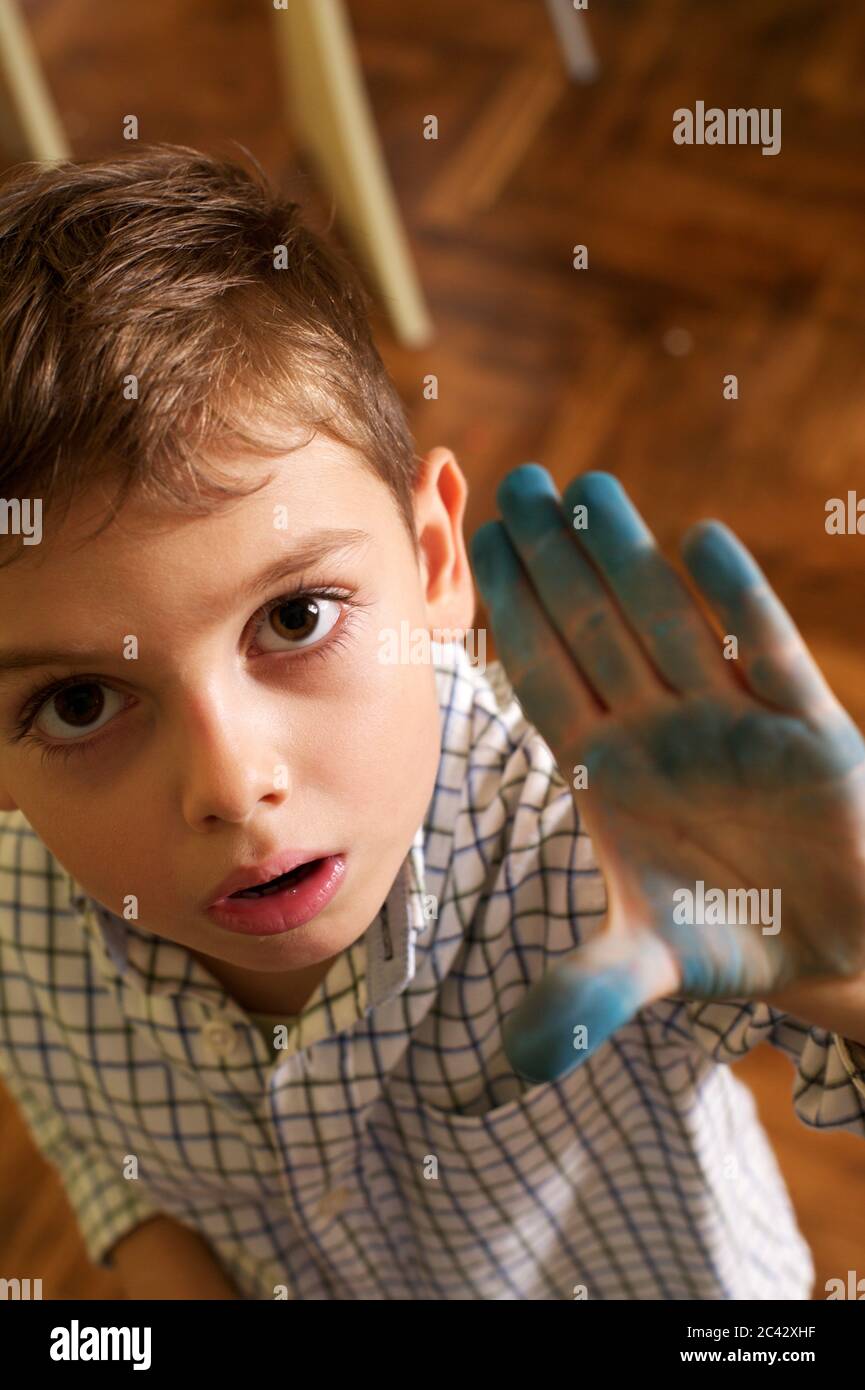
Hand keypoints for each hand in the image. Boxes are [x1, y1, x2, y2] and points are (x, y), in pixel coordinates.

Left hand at [470, 466, 864, 1080]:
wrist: (840, 940)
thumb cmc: (735, 935)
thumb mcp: (649, 964)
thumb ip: (584, 994)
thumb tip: (510, 1066)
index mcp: (610, 773)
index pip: (547, 677)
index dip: (513, 617)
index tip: (474, 550)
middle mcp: (662, 734)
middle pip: (597, 633)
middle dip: (555, 564)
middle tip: (510, 483)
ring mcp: (732, 725)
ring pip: (672, 627)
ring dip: (632, 562)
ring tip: (587, 491)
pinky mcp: (808, 734)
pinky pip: (766, 658)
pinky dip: (737, 604)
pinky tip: (700, 542)